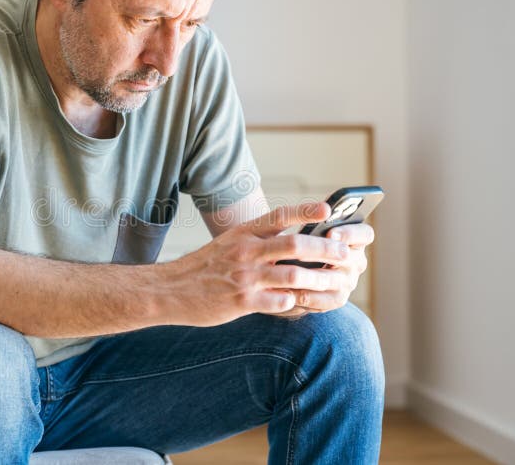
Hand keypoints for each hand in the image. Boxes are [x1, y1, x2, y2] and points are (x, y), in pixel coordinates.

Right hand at [165, 202, 351, 326]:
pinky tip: (305, 304)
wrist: (170, 290)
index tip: (328, 211)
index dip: (306, 211)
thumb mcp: (228, 243)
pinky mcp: (241, 301)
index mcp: (243, 233)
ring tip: (338, 283)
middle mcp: (246, 251)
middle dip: (325, 250)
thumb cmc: (204, 267)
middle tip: (344, 255)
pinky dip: (296, 302)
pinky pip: (279, 301)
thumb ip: (257, 240)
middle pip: (295, 245)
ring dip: (319, 279)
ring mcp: (244, 277)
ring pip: (293, 275)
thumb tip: (293, 241)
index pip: (280, 216)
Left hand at [273, 222, 373, 317]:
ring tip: (292, 273)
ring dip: (314, 277)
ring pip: (337, 280)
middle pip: (350, 257)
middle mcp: (356, 261)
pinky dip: (308, 296)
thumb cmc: (302, 241)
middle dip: (327, 254)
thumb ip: (313, 225)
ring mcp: (349, 281)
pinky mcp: (337, 298)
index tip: (331, 233)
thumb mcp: (307, 230)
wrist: (292, 269)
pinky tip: (291, 292)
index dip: (350, 233)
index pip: (364, 234)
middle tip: (306, 253)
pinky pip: (327, 300)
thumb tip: (314, 216)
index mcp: (355, 239)